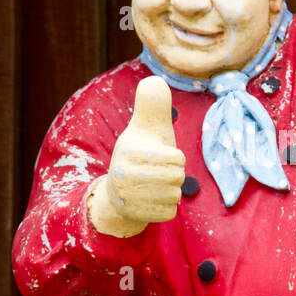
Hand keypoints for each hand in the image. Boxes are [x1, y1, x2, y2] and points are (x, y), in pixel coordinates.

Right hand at [88, 76, 185, 236]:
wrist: (118, 193)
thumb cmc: (140, 155)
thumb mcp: (144, 129)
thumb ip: (152, 106)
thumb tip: (155, 81)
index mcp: (130, 150)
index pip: (177, 158)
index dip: (175, 158)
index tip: (159, 157)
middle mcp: (124, 173)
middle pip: (177, 177)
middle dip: (174, 176)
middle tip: (157, 174)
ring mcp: (129, 197)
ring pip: (175, 195)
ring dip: (170, 192)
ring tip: (154, 187)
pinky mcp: (136, 215)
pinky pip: (169, 212)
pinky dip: (166, 207)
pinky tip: (151, 201)